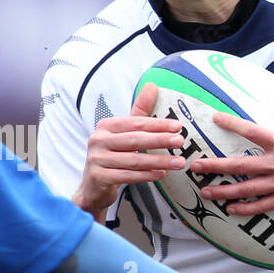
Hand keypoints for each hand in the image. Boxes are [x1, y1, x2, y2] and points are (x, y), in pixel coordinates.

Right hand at [72, 82, 187, 216]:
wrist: (93, 187)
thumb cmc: (112, 156)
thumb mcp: (124, 133)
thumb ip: (139, 113)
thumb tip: (152, 86)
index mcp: (105, 126)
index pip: (135, 123)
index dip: (158, 124)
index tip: (177, 126)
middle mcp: (98, 140)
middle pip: (135, 140)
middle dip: (160, 140)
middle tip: (180, 141)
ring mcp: (96, 159)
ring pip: (134, 160)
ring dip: (159, 161)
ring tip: (178, 162)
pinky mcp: (99, 177)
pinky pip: (128, 176)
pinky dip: (146, 175)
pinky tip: (161, 173)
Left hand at [188, 72, 273, 214]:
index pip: (253, 131)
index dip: (233, 123)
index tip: (215, 118)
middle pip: (241, 166)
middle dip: (215, 166)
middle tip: (195, 166)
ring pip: (247, 188)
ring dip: (224, 191)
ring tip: (205, 192)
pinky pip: (263, 205)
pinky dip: (246, 209)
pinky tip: (230, 209)